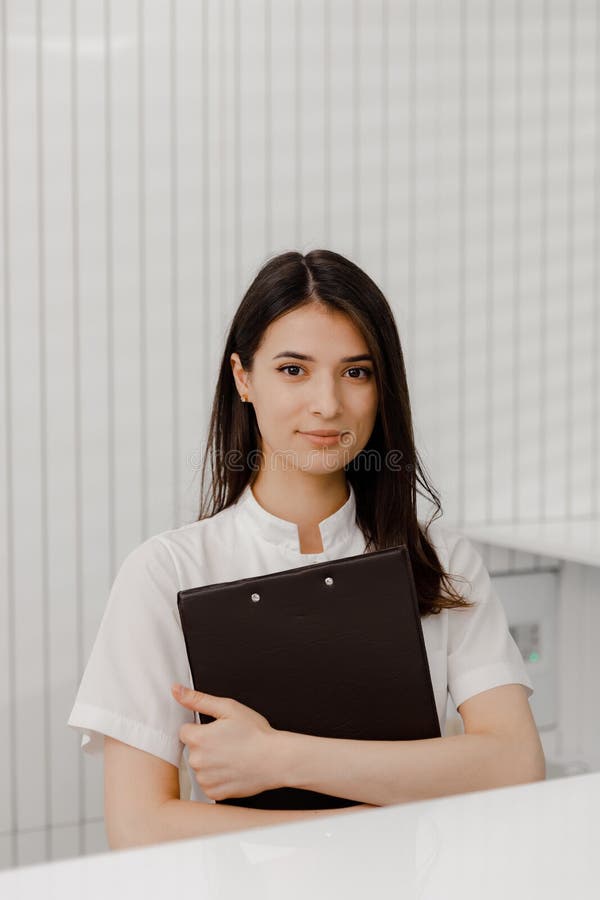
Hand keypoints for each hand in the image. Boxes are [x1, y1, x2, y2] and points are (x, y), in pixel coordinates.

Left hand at [171, 684, 281, 800]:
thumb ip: (198, 699)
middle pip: (192, 749)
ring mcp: (205, 779)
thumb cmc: (255, 734)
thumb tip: (176, 690)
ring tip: (232, 756)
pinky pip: (208, 783)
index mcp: (198, 738)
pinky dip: (217, 778)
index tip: (217, 730)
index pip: (185, 731)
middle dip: (206, 745)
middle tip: (228, 742)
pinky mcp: (214, 793)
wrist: (275, 759)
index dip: (201, 728)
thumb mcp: (228, 708)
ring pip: (200, 767)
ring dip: (211, 762)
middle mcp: (197, 761)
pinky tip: (232, 769)